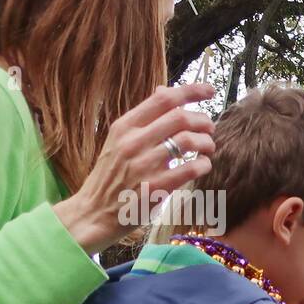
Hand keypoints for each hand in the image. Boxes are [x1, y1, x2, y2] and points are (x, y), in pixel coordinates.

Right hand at [53, 84, 216, 254]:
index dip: (191, 92)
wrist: (92, 212)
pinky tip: (203, 166)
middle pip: (180, 117)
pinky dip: (203, 165)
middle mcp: (132, 142)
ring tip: (208, 148)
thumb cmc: (111, 176)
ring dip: (206, 142)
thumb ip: (143, 119)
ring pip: (187, 141)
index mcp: (124, 126)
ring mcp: (142, 165)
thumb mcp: (118, 141)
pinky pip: (188, 170)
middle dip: (203, 120)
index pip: (163, 99)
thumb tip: (164, 90)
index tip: (210, 90)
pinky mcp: (153, 188)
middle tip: (210, 129)